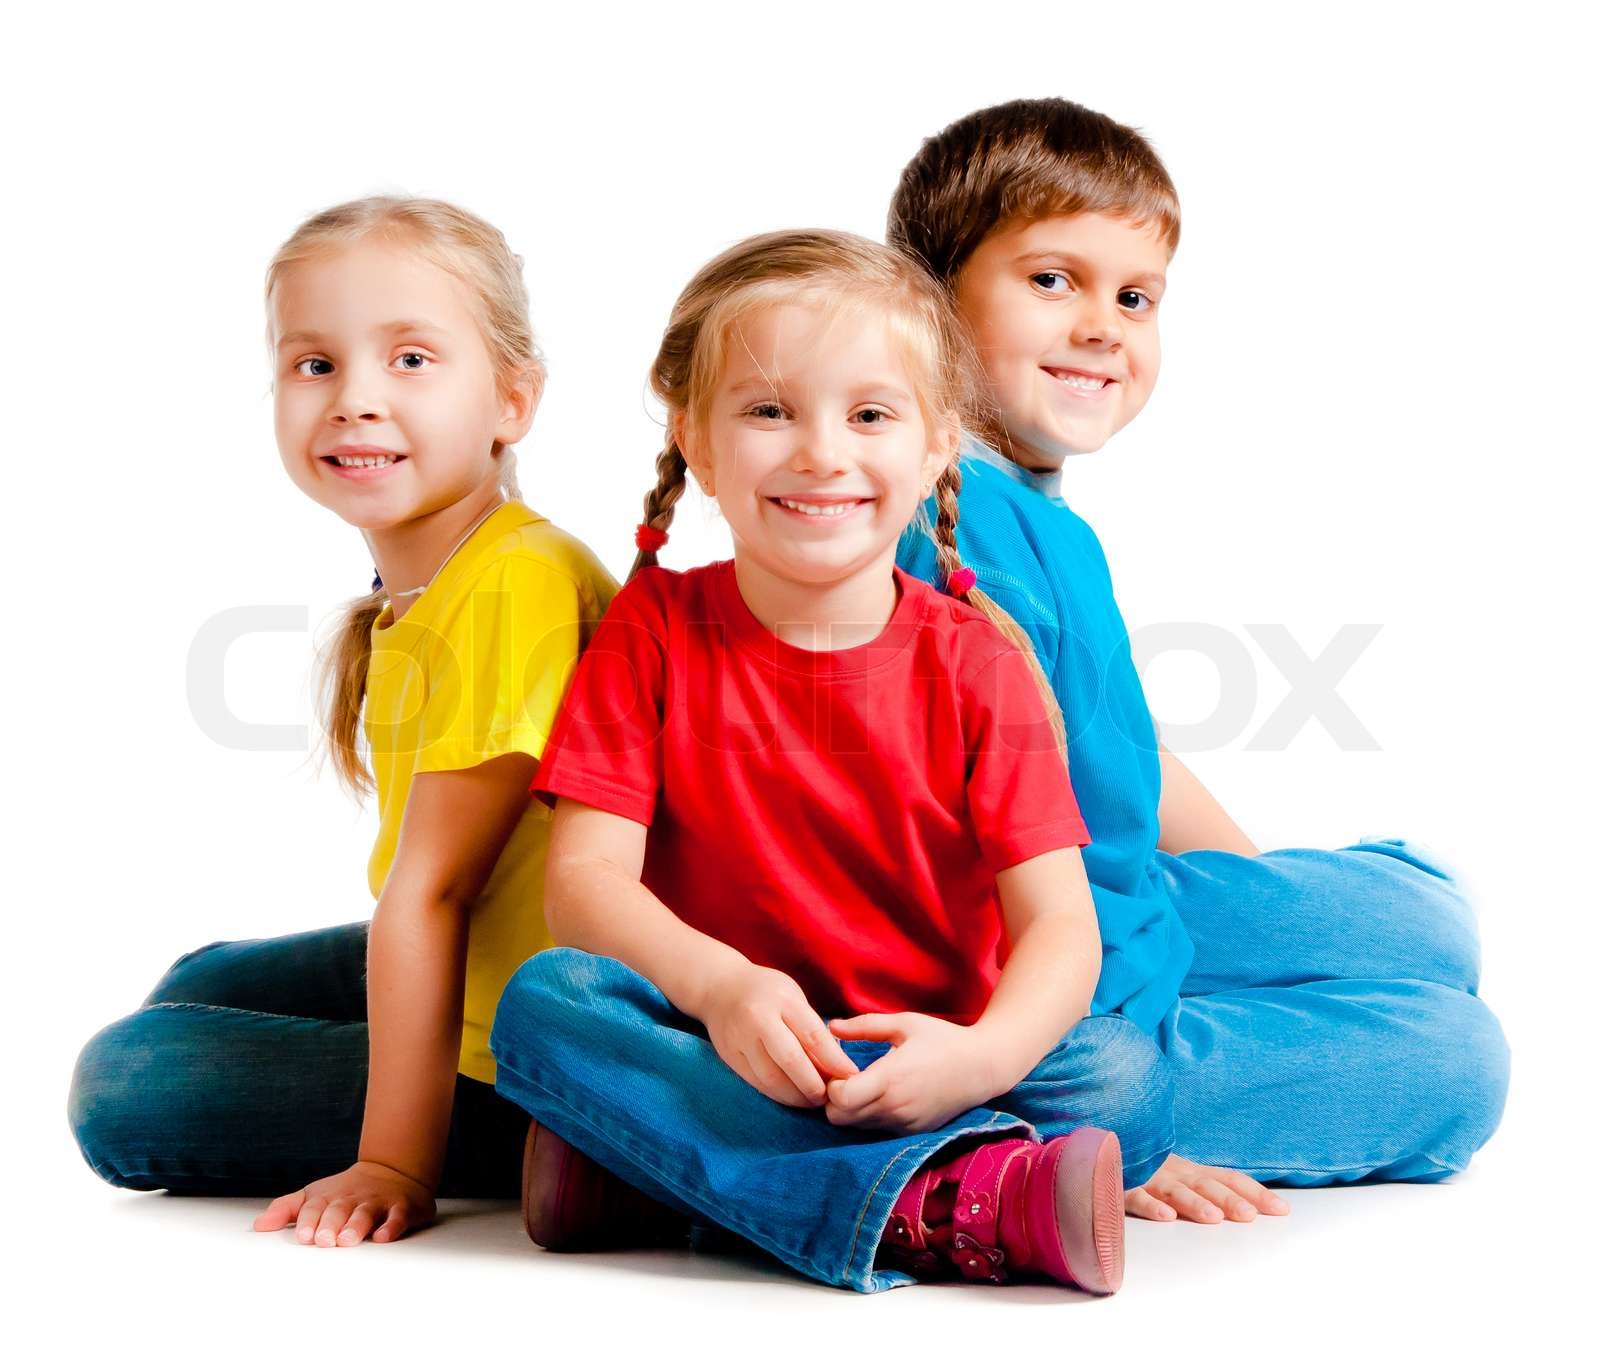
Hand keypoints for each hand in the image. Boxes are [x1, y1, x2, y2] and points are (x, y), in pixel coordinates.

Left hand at [253, 1160, 437, 1245]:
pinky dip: (391, 1226)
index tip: (304, 1236)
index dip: (309, 1220)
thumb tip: (258, 1226)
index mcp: (329, 1197)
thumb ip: (286, 1209)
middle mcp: (352, 1199)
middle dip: (331, 1224)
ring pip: (366, 1213)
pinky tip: (383, 1236)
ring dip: (356, 1225)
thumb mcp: (314, 1195)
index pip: (315, 1207)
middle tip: (325, 1239)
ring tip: (347, 1239)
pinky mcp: (400, 1209)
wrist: (392, 1170)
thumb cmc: (346, 1191)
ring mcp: (376, 1202)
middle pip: (339, 1210)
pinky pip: (397, 1217)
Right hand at [698, 962, 858, 1107]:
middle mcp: (759, 1018)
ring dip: (796, 1096)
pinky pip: (756, 1083)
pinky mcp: (729, 1056)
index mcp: (783, 1000)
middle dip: (814, 1085)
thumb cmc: (767, 992)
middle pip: (791, 1061)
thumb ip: (812, 1028)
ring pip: (771, 1078)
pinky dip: (777, 1094)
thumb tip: (836, 1067)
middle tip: (830, 1098)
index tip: (852, 1078)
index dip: (835, 1062)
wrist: (719, 988)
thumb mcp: (793, 997)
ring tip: (812, 1102)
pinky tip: (791, 1097)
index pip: (814, 1036)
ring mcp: (740, 1038)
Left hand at [824, 1012, 993, 1133]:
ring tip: (864, 1085)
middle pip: (839, 1119)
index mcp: (889, 1078)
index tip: (839, 1067)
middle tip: (846, 1077)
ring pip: (856, 1127)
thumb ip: (865, 1026)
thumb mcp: (904, 1023)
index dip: (831, 1084)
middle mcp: (894, 1107)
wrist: (982, 1067)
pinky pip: (877, 1130)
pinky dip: (871, 1117)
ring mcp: (904, 1123)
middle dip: (835, 1100)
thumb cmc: (942, 1039)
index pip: (838, 1099)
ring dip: (852, 1110)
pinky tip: (882, 1095)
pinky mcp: (912, 1131)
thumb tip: (830, 1027)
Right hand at [1124, 1153, 1289, 1222]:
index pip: (1229, 1178)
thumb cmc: (1146, 1168)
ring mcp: (1149, 1177)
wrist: (1103, 1144)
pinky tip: (1164, 1216)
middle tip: (1251, 1215)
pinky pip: (1135, 1195)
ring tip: (1213, 1218)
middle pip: (1206, 1185)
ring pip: (1174, 1191)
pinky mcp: (1121, 1185)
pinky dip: (1149, 1205)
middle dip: (1229, 1200)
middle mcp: (1175, 1172)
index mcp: (1191, 1171)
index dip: (1255, 1192)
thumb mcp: (1178, 1175)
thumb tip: (1246, 1207)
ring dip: (1194, 1203)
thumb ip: (1204, 1188)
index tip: (1283, 1210)